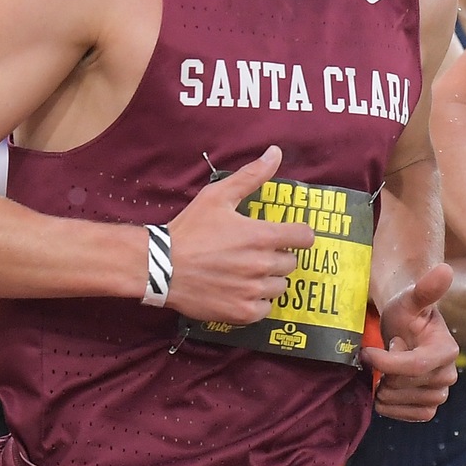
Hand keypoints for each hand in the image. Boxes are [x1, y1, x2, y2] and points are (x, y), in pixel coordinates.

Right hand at [163, 145, 310, 323]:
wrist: (161, 267)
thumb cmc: (189, 230)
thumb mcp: (217, 196)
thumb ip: (251, 176)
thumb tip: (276, 153)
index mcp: (262, 236)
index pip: (304, 237)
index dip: (298, 235)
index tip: (287, 236)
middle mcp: (262, 265)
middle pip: (291, 263)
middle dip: (276, 256)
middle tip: (252, 253)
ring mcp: (253, 291)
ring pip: (279, 287)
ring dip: (268, 279)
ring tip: (244, 272)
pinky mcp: (243, 312)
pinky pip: (265, 308)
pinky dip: (256, 302)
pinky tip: (239, 290)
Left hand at [364, 264, 459, 420]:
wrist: (403, 328)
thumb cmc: (406, 311)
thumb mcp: (410, 299)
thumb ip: (426, 288)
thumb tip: (445, 270)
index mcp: (447, 351)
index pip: (414, 366)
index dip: (386, 362)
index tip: (367, 351)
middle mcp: (448, 375)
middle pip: (404, 385)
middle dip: (385, 371)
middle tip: (385, 353)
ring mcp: (439, 394)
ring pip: (403, 402)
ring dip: (385, 388)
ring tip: (386, 369)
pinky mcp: (428, 408)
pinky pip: (408, 416)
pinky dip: (391, 406)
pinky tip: (385, 387)